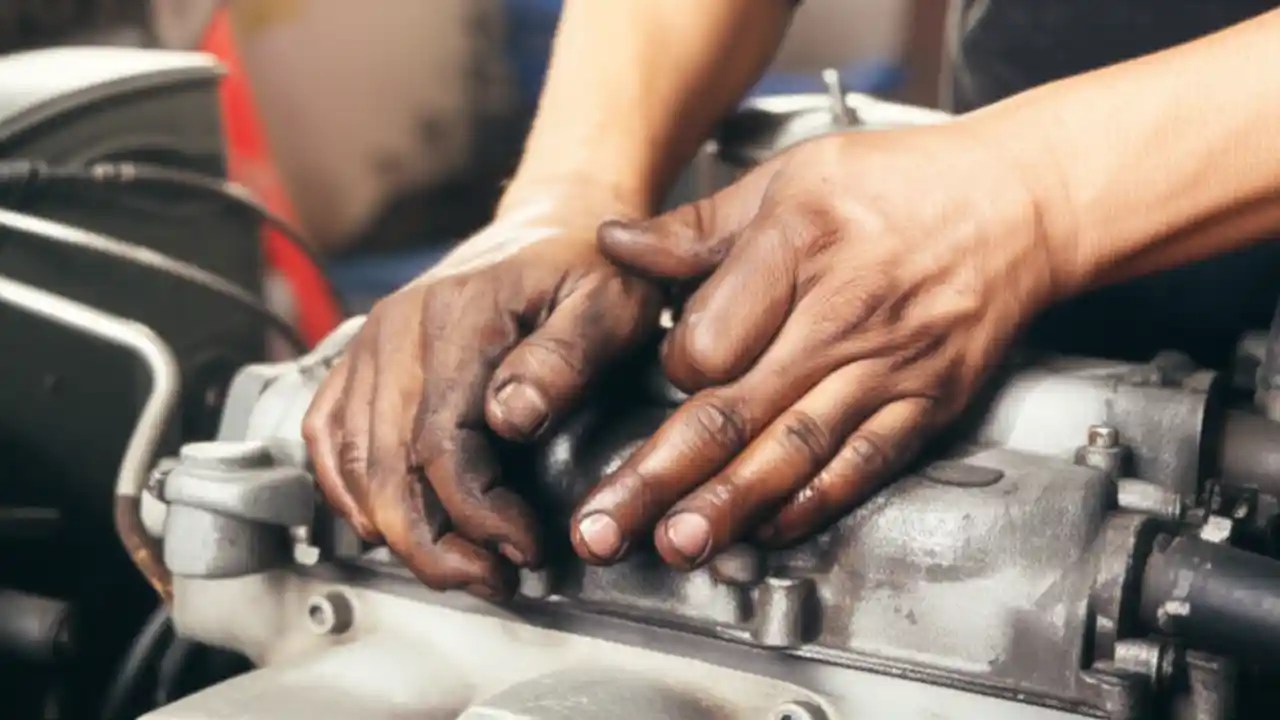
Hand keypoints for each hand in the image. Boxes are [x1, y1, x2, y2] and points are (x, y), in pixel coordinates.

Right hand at [303, 187, 660, 598]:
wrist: (557, 220)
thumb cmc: (591, 265)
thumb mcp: (610, 301)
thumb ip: (565, 358)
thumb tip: (510, 417)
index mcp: (459, 318)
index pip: (443, 443)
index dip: (478, 513)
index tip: (523, 549)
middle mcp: (399, 329)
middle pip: (386, 464)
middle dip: (432, 542)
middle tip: (488, 580)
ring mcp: (373, 341)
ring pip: (350, 458)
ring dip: (392, 528)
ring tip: (452, 566)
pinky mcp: (365, 355)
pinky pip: (327, 429)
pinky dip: (343, 487)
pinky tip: (380, 523)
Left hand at [569, 126, 1064, 567]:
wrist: (1019, 204)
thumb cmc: (900, 183)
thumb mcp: (791, 176)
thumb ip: (699, 226)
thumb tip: (615, 244)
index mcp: (797, 248)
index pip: (707, 340)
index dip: (674, 365)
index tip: (675, 365)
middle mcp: (841, 316)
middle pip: (733, 410)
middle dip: (659, 478)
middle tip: (605, 528)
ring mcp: (887, 368)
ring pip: (793, 450)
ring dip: (729, 506)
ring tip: (678, 545)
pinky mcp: (925, 404)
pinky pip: (862, 465)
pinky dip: (814, 503)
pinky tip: (767, 531)